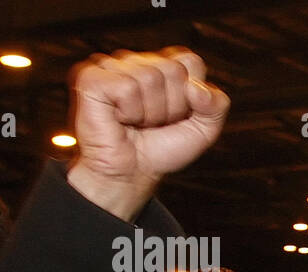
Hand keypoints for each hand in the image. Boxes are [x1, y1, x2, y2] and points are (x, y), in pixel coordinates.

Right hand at [66, 47, 228, 220]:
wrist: (131, 174)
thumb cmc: (161, 149)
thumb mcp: (203, 130)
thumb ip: (216, 105)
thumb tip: (196, 88)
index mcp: (161, 66)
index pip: (190, 61)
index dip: (192, 95)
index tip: (177, 115)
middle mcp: (136, 61)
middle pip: (172, 69)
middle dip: (171, 106)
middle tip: (153, 123)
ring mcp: (111, 66)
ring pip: (149, 76)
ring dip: (149, 112)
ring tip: (136, 122)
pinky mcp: (91, 78)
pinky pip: (126, 86)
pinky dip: (129, 111)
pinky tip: (118, 118)